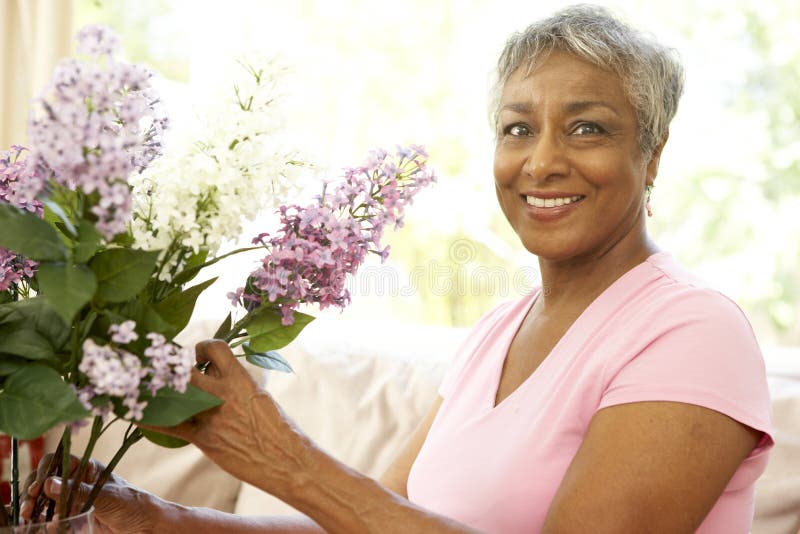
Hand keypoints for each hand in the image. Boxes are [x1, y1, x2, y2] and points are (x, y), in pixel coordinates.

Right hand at [20, 454, 160, 533]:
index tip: (37, 488)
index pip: (57, 462)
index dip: (44, 472)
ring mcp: (73, 499)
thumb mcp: (105, 496)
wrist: (143, 524)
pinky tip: (51, 526)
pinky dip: (47, 521)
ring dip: (35, 508)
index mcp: (86, 468)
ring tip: (29, 518)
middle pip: (46, 481)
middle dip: (33, 492)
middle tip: (27, 508)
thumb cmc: (130, 502)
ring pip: (46, 500)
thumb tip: (49, 483)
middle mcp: (76, 481)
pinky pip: (54, 517)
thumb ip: (78, 491)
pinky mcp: (73, 516)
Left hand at [154, 340, 309, 496]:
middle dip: (175, 366)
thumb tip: (220, 377)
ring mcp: (211, 417)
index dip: (202, 347)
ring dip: (161, 389)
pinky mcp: (204, 440)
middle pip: (186, 369)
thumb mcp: (261, 397)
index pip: (214, 348)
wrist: (285, 459)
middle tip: (170, 369)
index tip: (198, 355)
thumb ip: (238, 384)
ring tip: (154, 386)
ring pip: (174, 394)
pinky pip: (170, 427)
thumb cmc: (279, 428)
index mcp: (241, 379)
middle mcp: (223, 395)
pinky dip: (151, 422)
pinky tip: (139, 416)